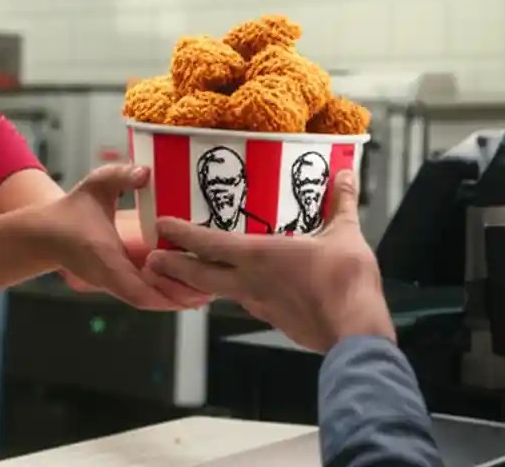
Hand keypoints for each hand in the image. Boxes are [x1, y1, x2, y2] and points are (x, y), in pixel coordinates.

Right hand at [48, 166, 208, 310]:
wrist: (44, 234)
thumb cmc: (70, 210)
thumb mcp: (95, 185)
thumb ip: (119, 176)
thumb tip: (144, 172)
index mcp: (104, 257)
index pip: (134, 286)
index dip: (162, 291)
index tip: (187, 290)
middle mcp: (109, 276)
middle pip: (148, 299)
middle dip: (178, 299)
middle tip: (210, 293)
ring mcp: (112, 283)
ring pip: (147, 300)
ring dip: (174, 300)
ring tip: (206, 295)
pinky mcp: (116, 282)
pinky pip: (143, 294)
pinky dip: (164, 295)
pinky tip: (187, 290)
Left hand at [146, 171, 393, 352]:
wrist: (353, 331)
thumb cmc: (345, 280)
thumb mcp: (345, 234)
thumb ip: (341, 203)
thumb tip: (345, 174)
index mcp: (258, 256)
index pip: (209, 243)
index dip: (182, 232)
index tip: (161, 225)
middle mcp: (249, 282)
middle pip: (199, 274)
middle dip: (173, 265)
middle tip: (151, 259)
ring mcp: (259, 305)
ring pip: (221, 291)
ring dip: (201, 282)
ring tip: (191, 272)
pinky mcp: (274, 320)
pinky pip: (246, 302)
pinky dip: (236, 293)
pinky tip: (244, 287)